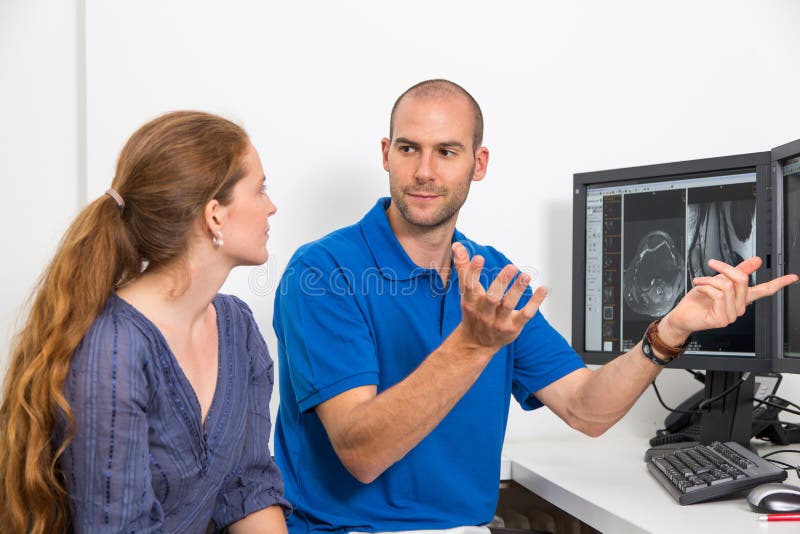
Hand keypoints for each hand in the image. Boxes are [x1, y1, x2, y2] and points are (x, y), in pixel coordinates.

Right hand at [452, 242, 545, 349]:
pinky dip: (535, 302)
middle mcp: (484, 312)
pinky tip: (543, 289)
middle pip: (491, 297)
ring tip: (525, 275)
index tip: (479, 257)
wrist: (476, 343)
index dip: (474, 272)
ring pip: (508, 305)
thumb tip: (457, 245)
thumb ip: (464, 268)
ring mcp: (499, 321)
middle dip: (501, 283)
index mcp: (471, 302)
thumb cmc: (473, 311)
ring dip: (517, 290)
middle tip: (511, 267)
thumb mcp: (466, 292)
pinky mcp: (513, 327)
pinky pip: (526, 315)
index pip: (470, 286)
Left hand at [660, 256, 797, 342]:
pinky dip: (705, 287)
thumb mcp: (718, 280)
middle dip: (724, 268)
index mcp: (742, 298)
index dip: (780, 283)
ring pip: (727, 286)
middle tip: (712, 263)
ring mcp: (732, 315)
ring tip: (699, 281)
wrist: (682, 316)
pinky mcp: (722, 319)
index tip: (793, 277)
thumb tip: (757, 260)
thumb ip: (737, 271)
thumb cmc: (698, 301)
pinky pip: (718, 295)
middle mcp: (740, 307)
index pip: (765, 290)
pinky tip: (699, 288)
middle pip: (742, 280)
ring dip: (709, 279)